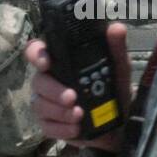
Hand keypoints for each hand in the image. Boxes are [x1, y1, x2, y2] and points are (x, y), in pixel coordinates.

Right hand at [24, 22, 130, 151]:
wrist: (120, 122)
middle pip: (37, 81)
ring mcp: (46, 102)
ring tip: (79, 116)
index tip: (46, 63)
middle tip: (72, 97)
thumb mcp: (118, 68)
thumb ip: (116, 48)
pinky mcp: (50, 124)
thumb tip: (116, 28)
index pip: (36, 50)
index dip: (36, 54)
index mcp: (60, 61)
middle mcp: (48, 79)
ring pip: (39, 104)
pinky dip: (61, 128)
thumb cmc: (114, 89)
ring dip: (59, 111)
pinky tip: (76, 128)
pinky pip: (46, 126)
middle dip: (53, 90)